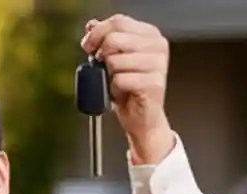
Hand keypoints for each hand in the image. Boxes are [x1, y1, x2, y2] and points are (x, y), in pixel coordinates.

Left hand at [81, 15, 174, 164]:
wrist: (141, 119)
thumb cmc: (129, 90)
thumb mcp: (114, 60)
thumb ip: (105, 39)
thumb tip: (91, 25)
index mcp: (151, 35)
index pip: (118, 21)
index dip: (97, 33)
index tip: (88, 46)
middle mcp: (157, 46)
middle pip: (114, 38)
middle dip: (100, 54)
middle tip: (102, 67)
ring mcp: (158, 64)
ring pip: (115, 60)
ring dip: (109, 75)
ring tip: (117, 82)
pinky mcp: (154, 83)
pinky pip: (119, 80)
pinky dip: (114, 89)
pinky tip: (122, 93)